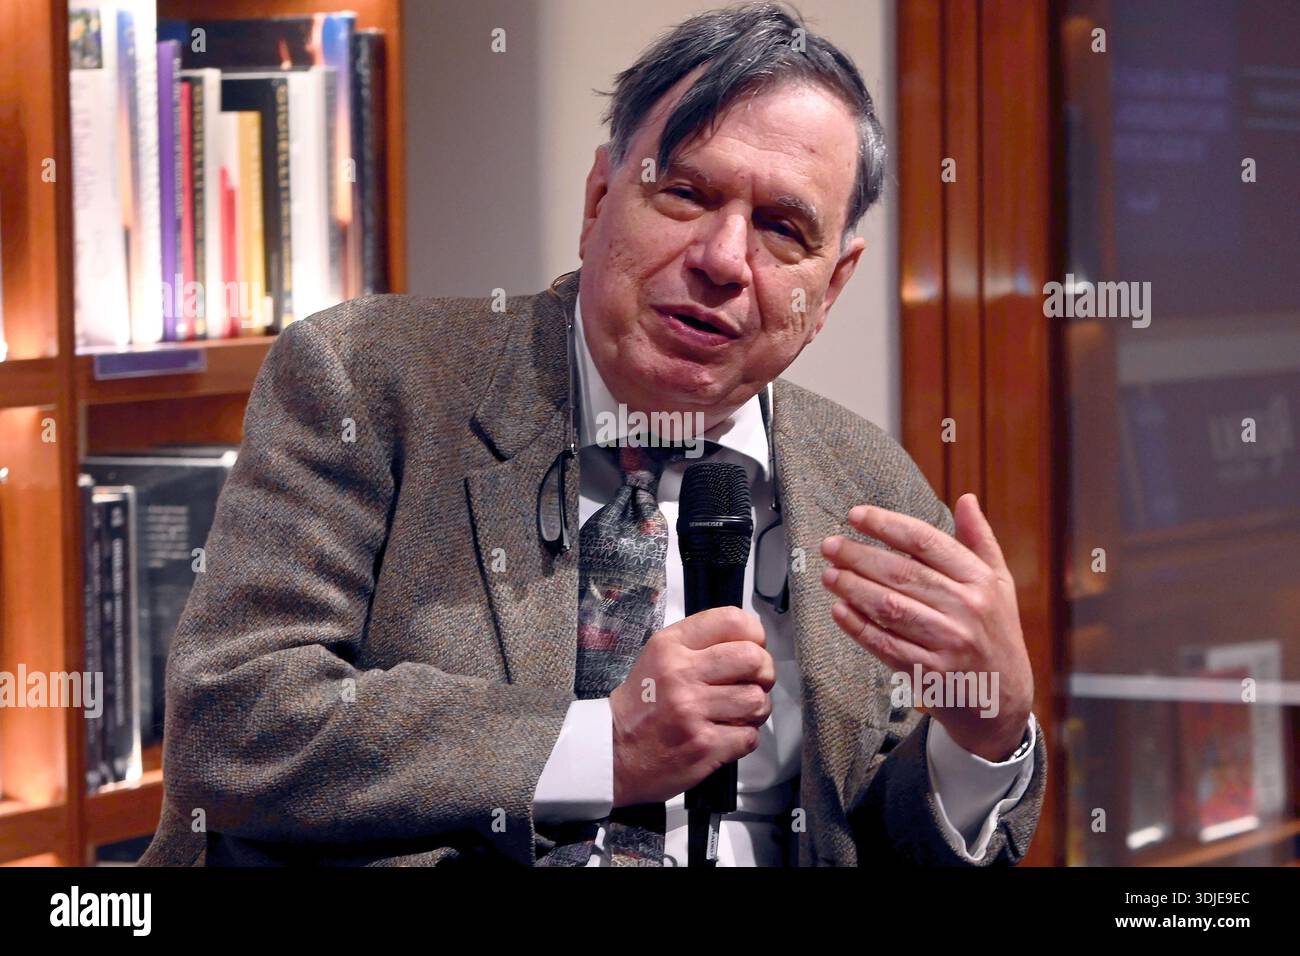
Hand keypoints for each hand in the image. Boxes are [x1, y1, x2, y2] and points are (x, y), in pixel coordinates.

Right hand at [609, 605, 774, 806]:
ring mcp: (693, 711)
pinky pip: (750, 736)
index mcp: (670, 646)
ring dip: (756, 709)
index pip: (732, 621)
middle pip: (753, 659)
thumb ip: (698, 645)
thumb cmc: (641, 706)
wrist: (613, 753)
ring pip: (757, 700)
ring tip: (739, 713)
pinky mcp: (704, 745)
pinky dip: (745, 737)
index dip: (754, 635)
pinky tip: (728, 735)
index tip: (753, 647)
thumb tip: (749, 640)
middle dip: (764, 672)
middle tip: (755, 682)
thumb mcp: (657, 658)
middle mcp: (681, 674)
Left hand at [818, 493, 1032, 761]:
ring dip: (853, 588)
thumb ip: (979, 541)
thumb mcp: (1000, 585)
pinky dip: (858, 626)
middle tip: (830, 545)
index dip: (887, 525)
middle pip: (903, 573)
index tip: (856, 515)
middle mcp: (968, 609)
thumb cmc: (996, 633)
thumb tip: (965, 499)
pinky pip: (885, 644)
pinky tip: (839, 610)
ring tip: (829, 574)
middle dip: (860, 556)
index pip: (927, 542)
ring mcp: (949, 643)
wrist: (1003, 701)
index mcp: (982, 581)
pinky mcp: (930, 673)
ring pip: (890, 607)